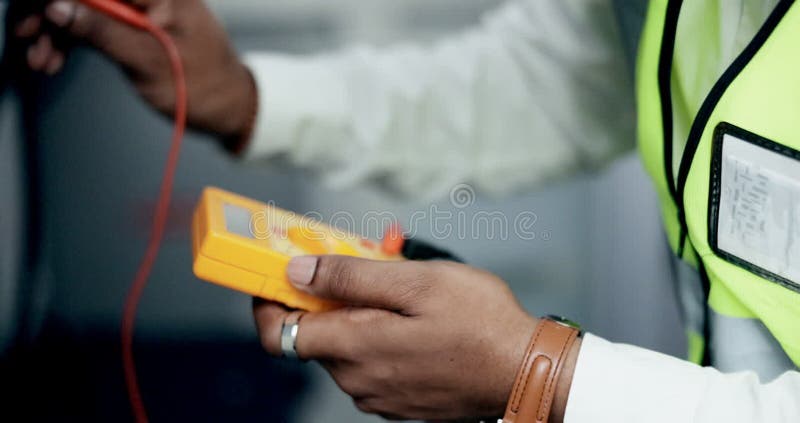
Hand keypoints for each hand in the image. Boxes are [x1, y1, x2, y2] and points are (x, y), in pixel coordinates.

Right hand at [12, 0, 254, 140]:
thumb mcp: (150, 62)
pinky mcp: (134, 22)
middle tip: (29, 39)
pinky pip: (92, 21)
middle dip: (49, 11)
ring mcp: (141, 6)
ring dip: (54, 30)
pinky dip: (71, 39)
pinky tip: (54, 58)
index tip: (33, 16)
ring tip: (41, 59)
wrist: (231, 107)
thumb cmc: (206, 86)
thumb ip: (104, 32)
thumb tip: (58, 7)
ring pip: (82, 5)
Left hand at [254, 256, 542, 420]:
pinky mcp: (398, 400)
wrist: (527, 371)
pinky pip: (369, 364)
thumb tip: (297, 272)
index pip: (277, 334)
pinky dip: (374, 337)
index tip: (275, 276)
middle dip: (324, 299)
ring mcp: (379, 395)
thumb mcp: (416, 281)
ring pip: (343, 349)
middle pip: (314, 336)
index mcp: (356, 348)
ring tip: (394, 288)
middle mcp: (358, 380)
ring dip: (354, 316)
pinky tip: (408, 317)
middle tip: (356, 264)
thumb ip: (350, 278)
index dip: (267, 302)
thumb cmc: (480, 322)